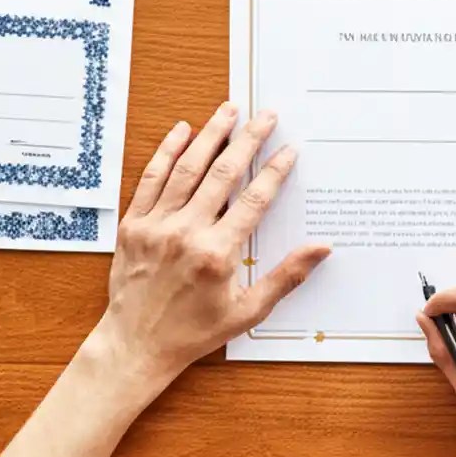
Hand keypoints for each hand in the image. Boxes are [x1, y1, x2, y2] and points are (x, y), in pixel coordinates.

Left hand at [97, 102, 329, 383]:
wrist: (136, 345)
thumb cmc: (193, 332)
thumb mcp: (248, 311)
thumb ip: (286, 275)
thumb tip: (321, 249)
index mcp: (217, 254)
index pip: (254, 200)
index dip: (275, 171)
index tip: (289, 150)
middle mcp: (186, 233)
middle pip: (223, 174)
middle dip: (248, 140)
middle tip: (266, 116)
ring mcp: (156, 225)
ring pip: (187, 168)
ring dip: (210, 135)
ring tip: (229, 110)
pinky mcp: (134, 225)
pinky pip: (151, 179)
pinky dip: (167, 152)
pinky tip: (182, 131)